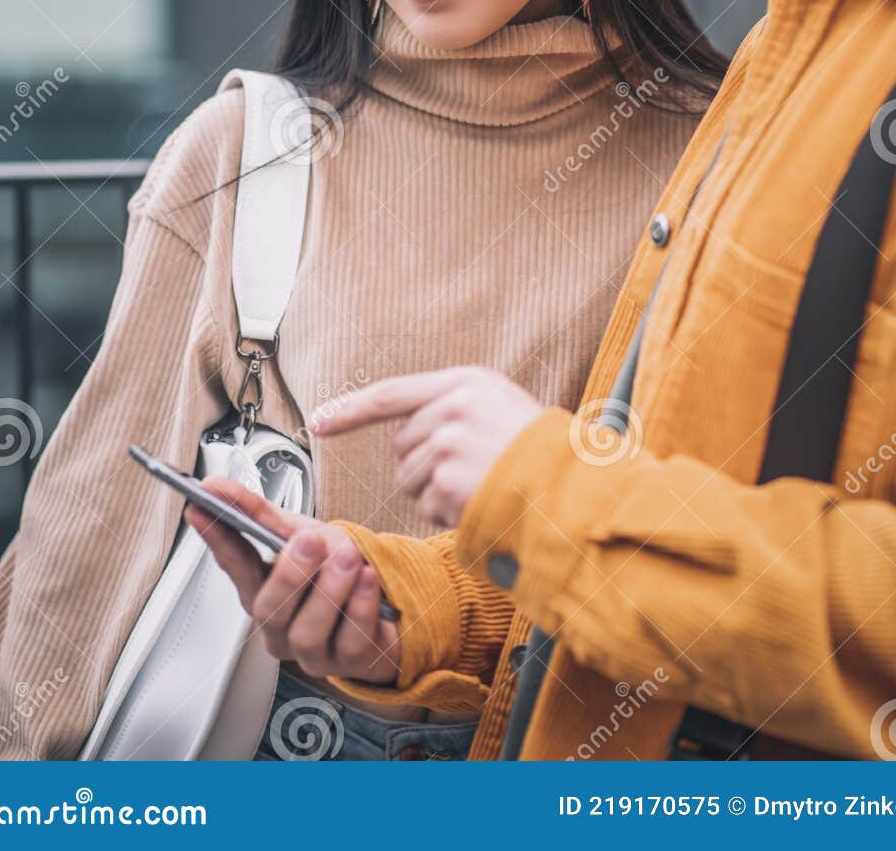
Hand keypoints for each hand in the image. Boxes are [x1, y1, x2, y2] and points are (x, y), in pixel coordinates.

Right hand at [184, 476, 400, 684]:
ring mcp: (313, 651)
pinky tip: (368, 581)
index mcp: (263, 592)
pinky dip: (361, 607)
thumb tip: (218, 488)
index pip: (234, 564)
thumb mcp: (301, 532)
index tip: (201, 509)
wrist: (385, 601)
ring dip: (330, 590)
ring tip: (348, 558)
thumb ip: (262, 514)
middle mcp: (281, 627)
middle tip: (310, 540)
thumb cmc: (334, 568)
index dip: (217, 538)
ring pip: (308, 633)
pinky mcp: (350, 663)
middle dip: (290, 574)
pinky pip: (351, 642)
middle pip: (269, 610)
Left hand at [310, 365, 545, 527]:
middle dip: (424, 465)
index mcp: (466, 382)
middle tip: (472, 471)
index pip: (390, 393)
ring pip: (409, 478)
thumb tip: (406, 433)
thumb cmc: (543, 454)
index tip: (317, 421)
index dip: (349, 409)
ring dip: (436, 492)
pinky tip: (482, 503)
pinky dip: (449, 513)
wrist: (577, 488)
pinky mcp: (447, 478)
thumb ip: (455, 409)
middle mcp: (452, 406)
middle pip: (402, 445)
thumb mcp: (501, 409)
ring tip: (482, 485)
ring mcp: (448, 442)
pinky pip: (427, 504)